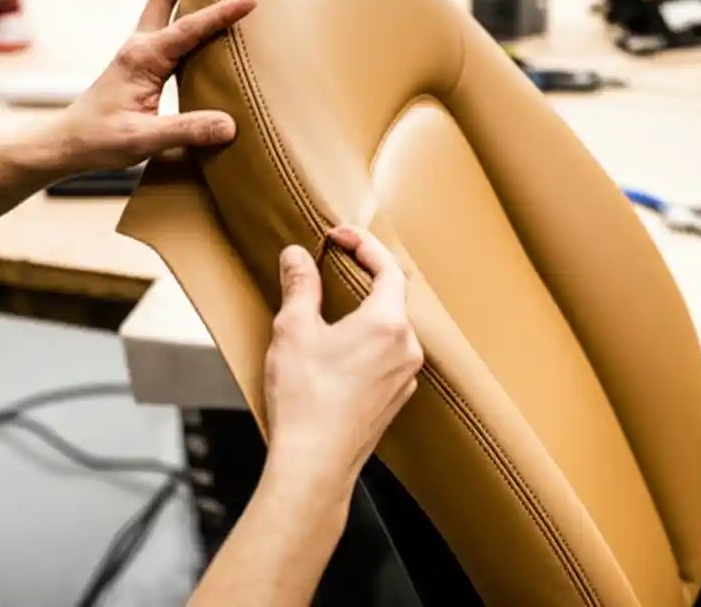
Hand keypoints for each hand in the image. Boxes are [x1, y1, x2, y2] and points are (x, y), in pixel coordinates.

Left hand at [53, 0, 257, 172]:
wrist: (67, 144)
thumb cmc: (100, 141)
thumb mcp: (143, 140)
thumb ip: (186, 130)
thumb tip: (229, 124)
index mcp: (143, 59)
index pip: (189, 28)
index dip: (221, 13)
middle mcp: (139, 47)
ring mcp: (137, 53)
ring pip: (161, 7)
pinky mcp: (138, 65)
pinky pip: (164, 28)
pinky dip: (180, 12)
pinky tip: (195, 19)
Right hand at [263, 226, 423, 491]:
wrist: (315, 464)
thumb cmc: (305, 399)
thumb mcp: (294, 330)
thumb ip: (300, 286)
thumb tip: (297, 257)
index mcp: (387, 324)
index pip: (386, 268)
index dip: (363, 244)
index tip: (339, 236)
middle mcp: (406, 348)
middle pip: (391, 297)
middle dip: (364, 275)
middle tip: (336, 261)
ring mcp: (404, 377)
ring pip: (390, 329)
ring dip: (364, 310)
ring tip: (333, 305)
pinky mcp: (394, 400)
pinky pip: (386, 357)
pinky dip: (365, 342)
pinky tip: (337, 349)